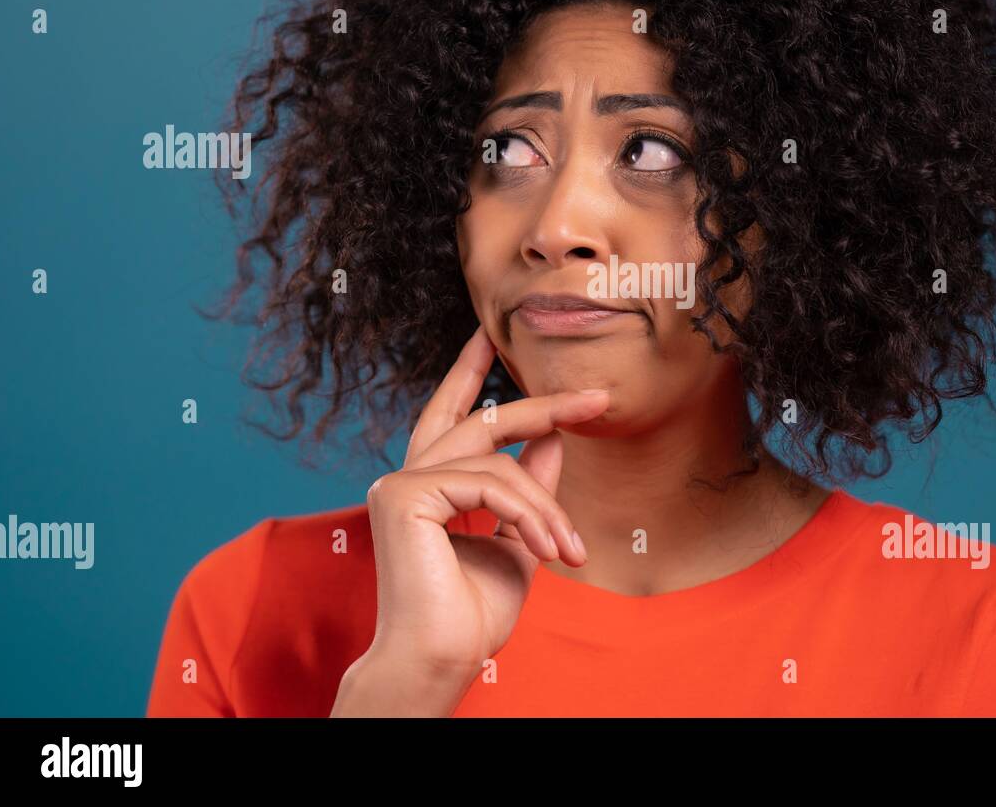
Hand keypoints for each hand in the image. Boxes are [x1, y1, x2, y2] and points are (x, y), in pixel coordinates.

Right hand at [330, 324, 608, 715]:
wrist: (443, 659)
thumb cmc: (472, 615)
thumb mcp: (517, 539)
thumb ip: (529, 488)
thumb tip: (554, 437)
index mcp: (426, 487)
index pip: (449, 416)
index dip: (467, 373)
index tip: (487, 335)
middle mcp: (405, 478)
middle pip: (482, 422)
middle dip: (542, 406)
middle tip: (597, 397)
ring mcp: (399, 483)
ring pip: (498, 461)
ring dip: (545, 507)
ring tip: (568, 551)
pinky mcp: (402, 495)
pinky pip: (490, 484)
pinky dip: (528, 515)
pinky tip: (547, 551)